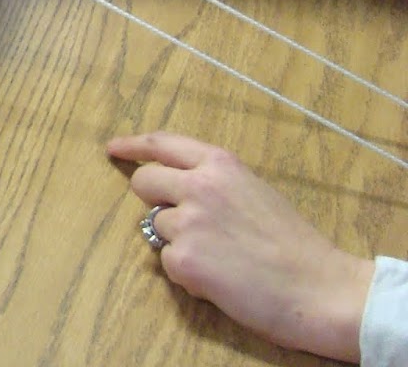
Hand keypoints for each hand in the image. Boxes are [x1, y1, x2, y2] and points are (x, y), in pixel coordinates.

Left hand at [108, 131, 372, 361]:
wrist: (320, 290)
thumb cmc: (294, 245)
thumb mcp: (254, 192)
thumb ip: (214, 184)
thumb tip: (177, 189)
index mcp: (220, 165)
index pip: (162, 144)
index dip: (133, 146)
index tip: (114, 149)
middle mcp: (197, 186)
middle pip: (143, 182)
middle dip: (153, 200)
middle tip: (179, 220)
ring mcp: (187, 223)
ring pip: (156, 228)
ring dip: (178, 242)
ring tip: (220, 258)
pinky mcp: (183, 260)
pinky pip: (168, 263)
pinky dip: (187, 274)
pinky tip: (220, 281)